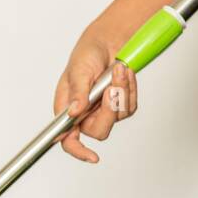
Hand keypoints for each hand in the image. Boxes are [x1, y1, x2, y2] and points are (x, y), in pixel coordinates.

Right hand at [53, 0, 179, 162]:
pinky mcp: (119, 106)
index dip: (78, 151)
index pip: (68, 139)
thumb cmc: (87, 54)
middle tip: (112, 87)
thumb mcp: (79, 70)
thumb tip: (73, 113)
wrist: (109, 41)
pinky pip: (129, 107)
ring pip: (117, 117)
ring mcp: (102, 111)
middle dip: (109, 109)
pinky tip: (124, 75)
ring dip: (122, 92)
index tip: (92, 156)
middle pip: (99, 131)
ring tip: (118, 70)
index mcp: (67, 110)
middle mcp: (84, 115)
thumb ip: (77, 93)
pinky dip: (130, 90)